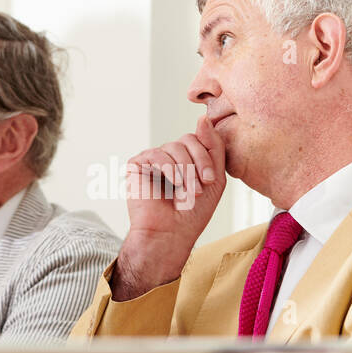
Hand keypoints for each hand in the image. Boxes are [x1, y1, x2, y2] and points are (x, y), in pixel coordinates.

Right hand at [113, 115, 226, 299]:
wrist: (171, 234)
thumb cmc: (193, 213)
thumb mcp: (214, 178)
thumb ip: (213, 147)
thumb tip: (202, 117)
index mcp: (187, 159)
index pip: (199, 138)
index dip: (206, 155)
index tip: (210, 180)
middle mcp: (170, 157)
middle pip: (187, 139)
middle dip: (198, 162)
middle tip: (201, 186)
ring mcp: (153, 160)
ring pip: (174, 147)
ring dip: (185, 171)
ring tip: (186, 192)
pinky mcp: (137, 166)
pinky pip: (156, 153)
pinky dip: (168, 168)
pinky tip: (173, 184)